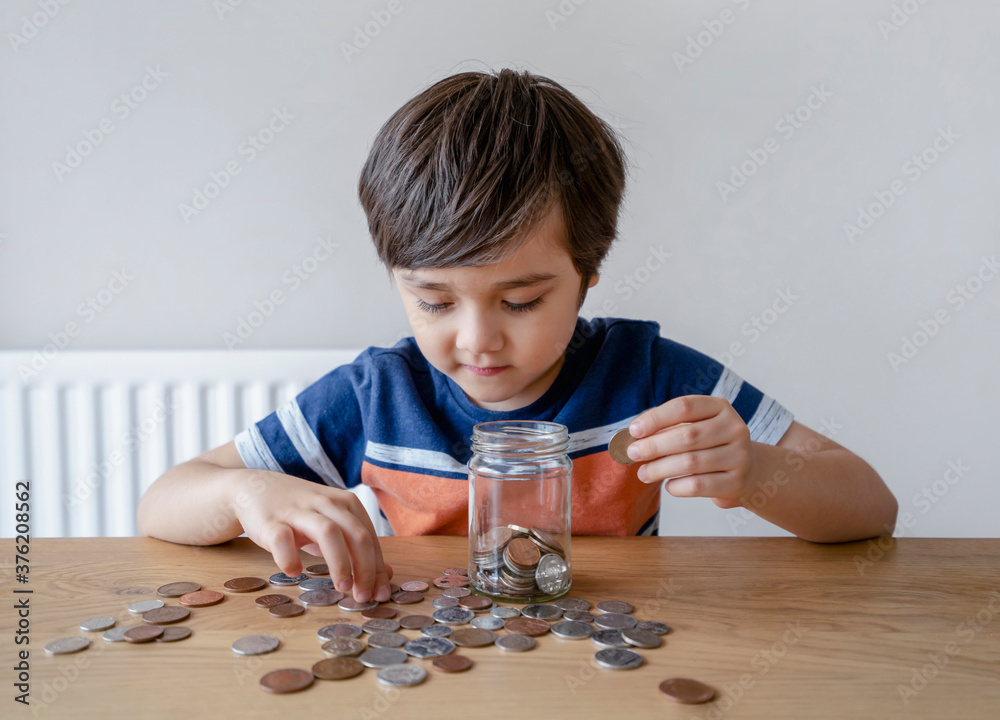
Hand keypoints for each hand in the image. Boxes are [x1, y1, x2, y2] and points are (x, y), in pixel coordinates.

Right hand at [231, 471, 392, 601]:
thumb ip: (357, 547)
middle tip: (364, 597)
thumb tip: (385, 575)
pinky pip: (283, 539)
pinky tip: (294, 573)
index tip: (380, 595)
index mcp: (345, 503)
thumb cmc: (301, 513)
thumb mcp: (333, 524)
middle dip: (365, 569)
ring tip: (342, 588)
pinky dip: (290, 557)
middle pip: (356, 535)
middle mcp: (325, 503)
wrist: (256, 488)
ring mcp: (297, 511)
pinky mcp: (270, 521)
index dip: (377, 568)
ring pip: (327, 532)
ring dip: (339, 562)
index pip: (370, 537)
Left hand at [626, 395, 756, 508]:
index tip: (633, 430)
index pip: (684, 407)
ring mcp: (739, 456)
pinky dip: (677, 486)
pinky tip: (668, 486)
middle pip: (686, 435)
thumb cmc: (709, 444)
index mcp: (720, 407)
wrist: (749, 471)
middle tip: (632, 454)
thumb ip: (665, 427)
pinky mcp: (737, 483)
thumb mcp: (693, 427)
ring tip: (643, 474)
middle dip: (654, 446)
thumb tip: (631, 437)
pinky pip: (699, 485)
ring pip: (690, 462)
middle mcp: (734, 428)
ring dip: (660, 469)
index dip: (656, 418)